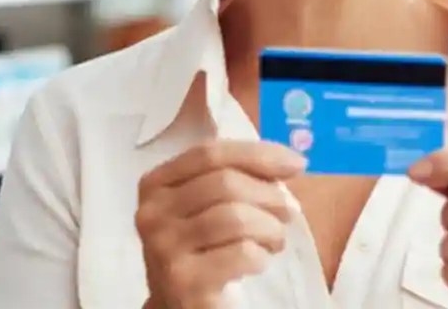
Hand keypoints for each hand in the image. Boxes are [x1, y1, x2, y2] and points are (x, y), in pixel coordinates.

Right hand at [135, 140, 304, 308]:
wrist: (180, 306)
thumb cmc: (203, 249)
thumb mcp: (209, 207)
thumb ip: (236, 177)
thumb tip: (290, 162)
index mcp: (155, 185)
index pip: (209, 154)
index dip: (257, 155)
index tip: (296, 163)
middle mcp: (152, 214)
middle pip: (224, 184)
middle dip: (269, 195)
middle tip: (288, 212)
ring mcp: (164, 249)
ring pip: (236, 217)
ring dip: (269, 228)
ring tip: (274, 240)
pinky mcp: (184, 282)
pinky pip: (242, 253)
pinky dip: (261, 255)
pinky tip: (258, 261)